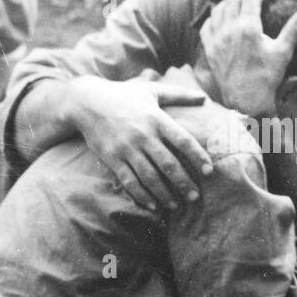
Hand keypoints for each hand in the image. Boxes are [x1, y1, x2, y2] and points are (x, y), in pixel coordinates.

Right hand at [64, 75, 214, 210]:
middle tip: (195, 197)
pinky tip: (152, 205)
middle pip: (168, 164)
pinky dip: (141, 195)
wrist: (87, 101)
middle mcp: (143, 135)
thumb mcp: (152, 90)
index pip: (183, 140)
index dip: (198, 156)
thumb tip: (205, 98)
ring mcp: (126, 148)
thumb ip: (179, 95)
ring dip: (164, 193)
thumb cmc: (125, 95)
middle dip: (184, 183)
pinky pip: (129, 181)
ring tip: (176, 205)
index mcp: (156, 118)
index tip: (210, 171)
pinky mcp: (112, 158)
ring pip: (149, 177)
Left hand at [199, 0, 296, 116]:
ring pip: (217, 10)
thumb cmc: (267, 77)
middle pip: (233, 0)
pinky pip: (206, 25)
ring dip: (228, 2)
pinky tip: (221, 19)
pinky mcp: (209, 49)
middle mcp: (229, 30)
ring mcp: (216, 39)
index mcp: (248, 28)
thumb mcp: (283, 51)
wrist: (246, 100)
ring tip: (239, 4)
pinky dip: (214, 17)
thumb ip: (294, 28)